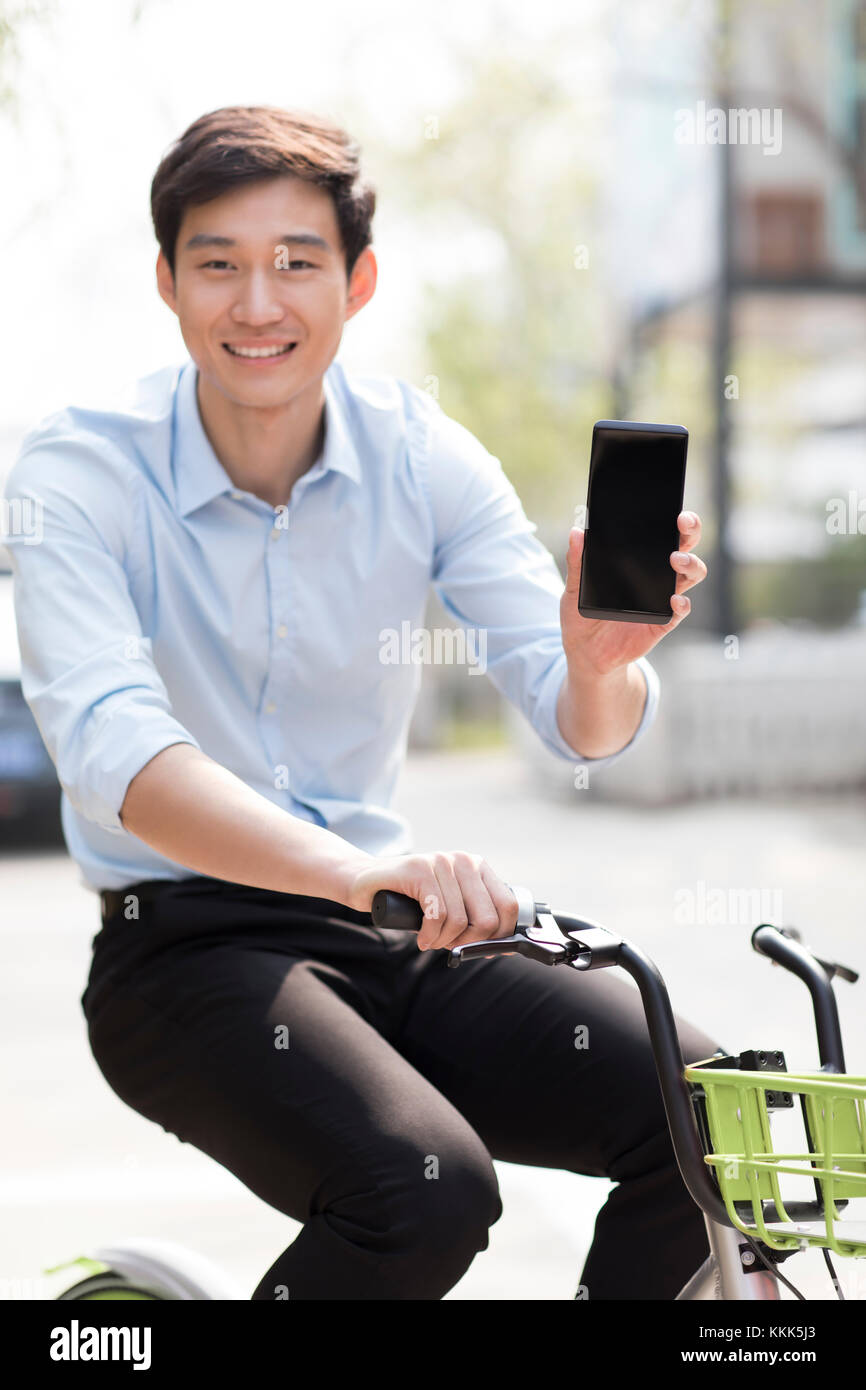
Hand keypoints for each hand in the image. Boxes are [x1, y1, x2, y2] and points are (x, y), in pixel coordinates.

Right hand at [342, 851, 518, 951]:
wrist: (366, 883)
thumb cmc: (410, 899)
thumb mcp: (449, 906)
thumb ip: (475, 919)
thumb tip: (505, 946)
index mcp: (478, 867)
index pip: (509, 906)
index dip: (500, 936)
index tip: (483, 950)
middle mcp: (464, 860)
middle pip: (487, 918)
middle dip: (469, 943)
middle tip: (450, 947)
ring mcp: (441, 862)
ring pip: (459, 920)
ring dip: (444, 942)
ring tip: (431, 940)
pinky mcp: (419, 869)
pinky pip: (436, 915)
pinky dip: (430, 936)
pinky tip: (422, 938)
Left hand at [561, 510, 706, 677]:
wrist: (584, 653)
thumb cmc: (582, 617)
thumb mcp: (574, 588)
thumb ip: (576, 562)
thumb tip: (576, 532)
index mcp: (639, 562)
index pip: (663, 535)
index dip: (675, 521)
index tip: (675, 510)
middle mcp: (657, 577)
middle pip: (685, 549)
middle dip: (690, 533)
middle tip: (683, 524)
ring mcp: (662, 599)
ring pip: (691, 576)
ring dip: (690, 564)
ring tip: (675, 559)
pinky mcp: (662, 623)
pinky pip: (680, 612)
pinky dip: (681, 605)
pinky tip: (673, 600)